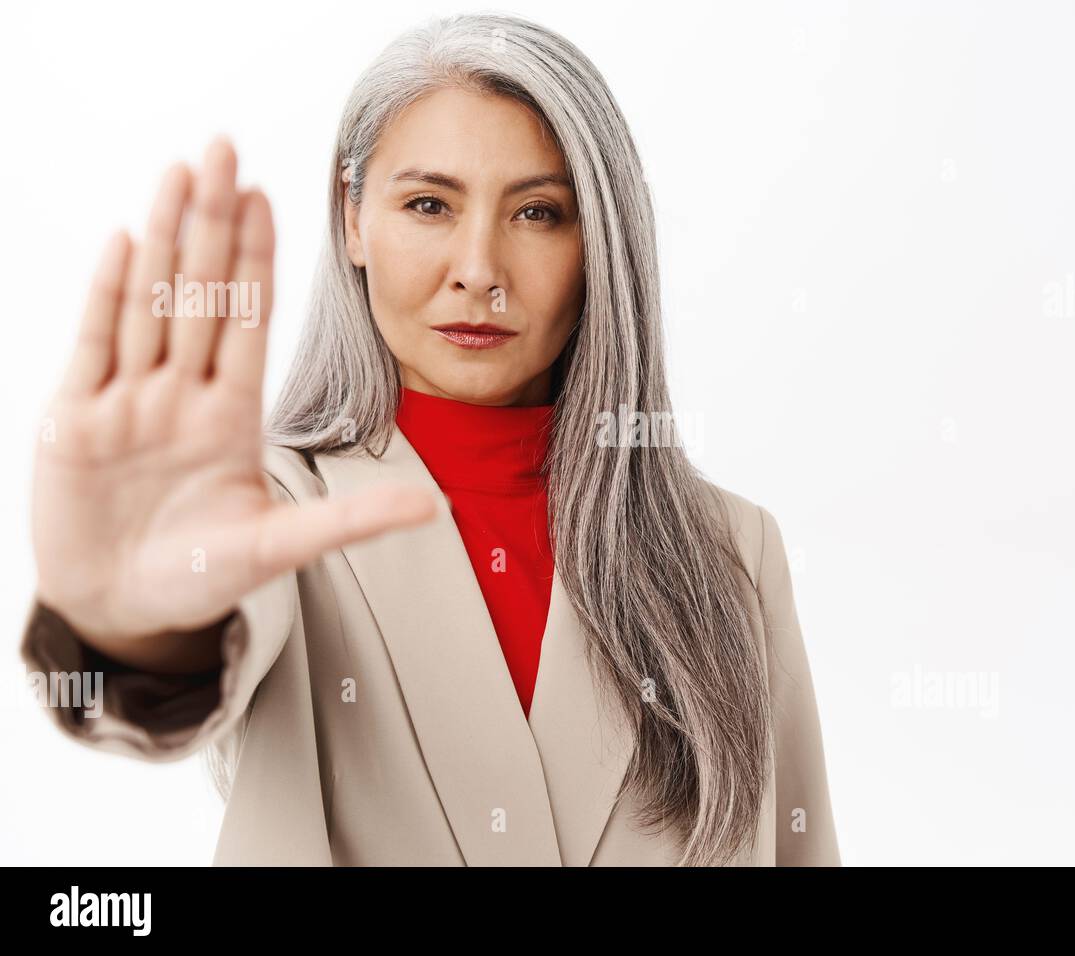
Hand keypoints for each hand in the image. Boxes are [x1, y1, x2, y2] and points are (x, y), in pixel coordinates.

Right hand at [31, 136, 438, 651]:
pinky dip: (106, 293)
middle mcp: (182, 394)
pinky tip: (125, 239)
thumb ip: (351, 521)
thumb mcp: (281, 547)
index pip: (249, 319)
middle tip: (223, 147)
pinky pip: (94, 342)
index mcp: (233, 415)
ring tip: (178, 172)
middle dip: (211, 220)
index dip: (255, 258)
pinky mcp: (77, 419)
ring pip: (148, 302)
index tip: (268, 197)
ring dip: (161, 236)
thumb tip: (433, 508)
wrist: (123, 610)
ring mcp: (128, 401)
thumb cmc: (200, 577)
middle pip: (199, 291)